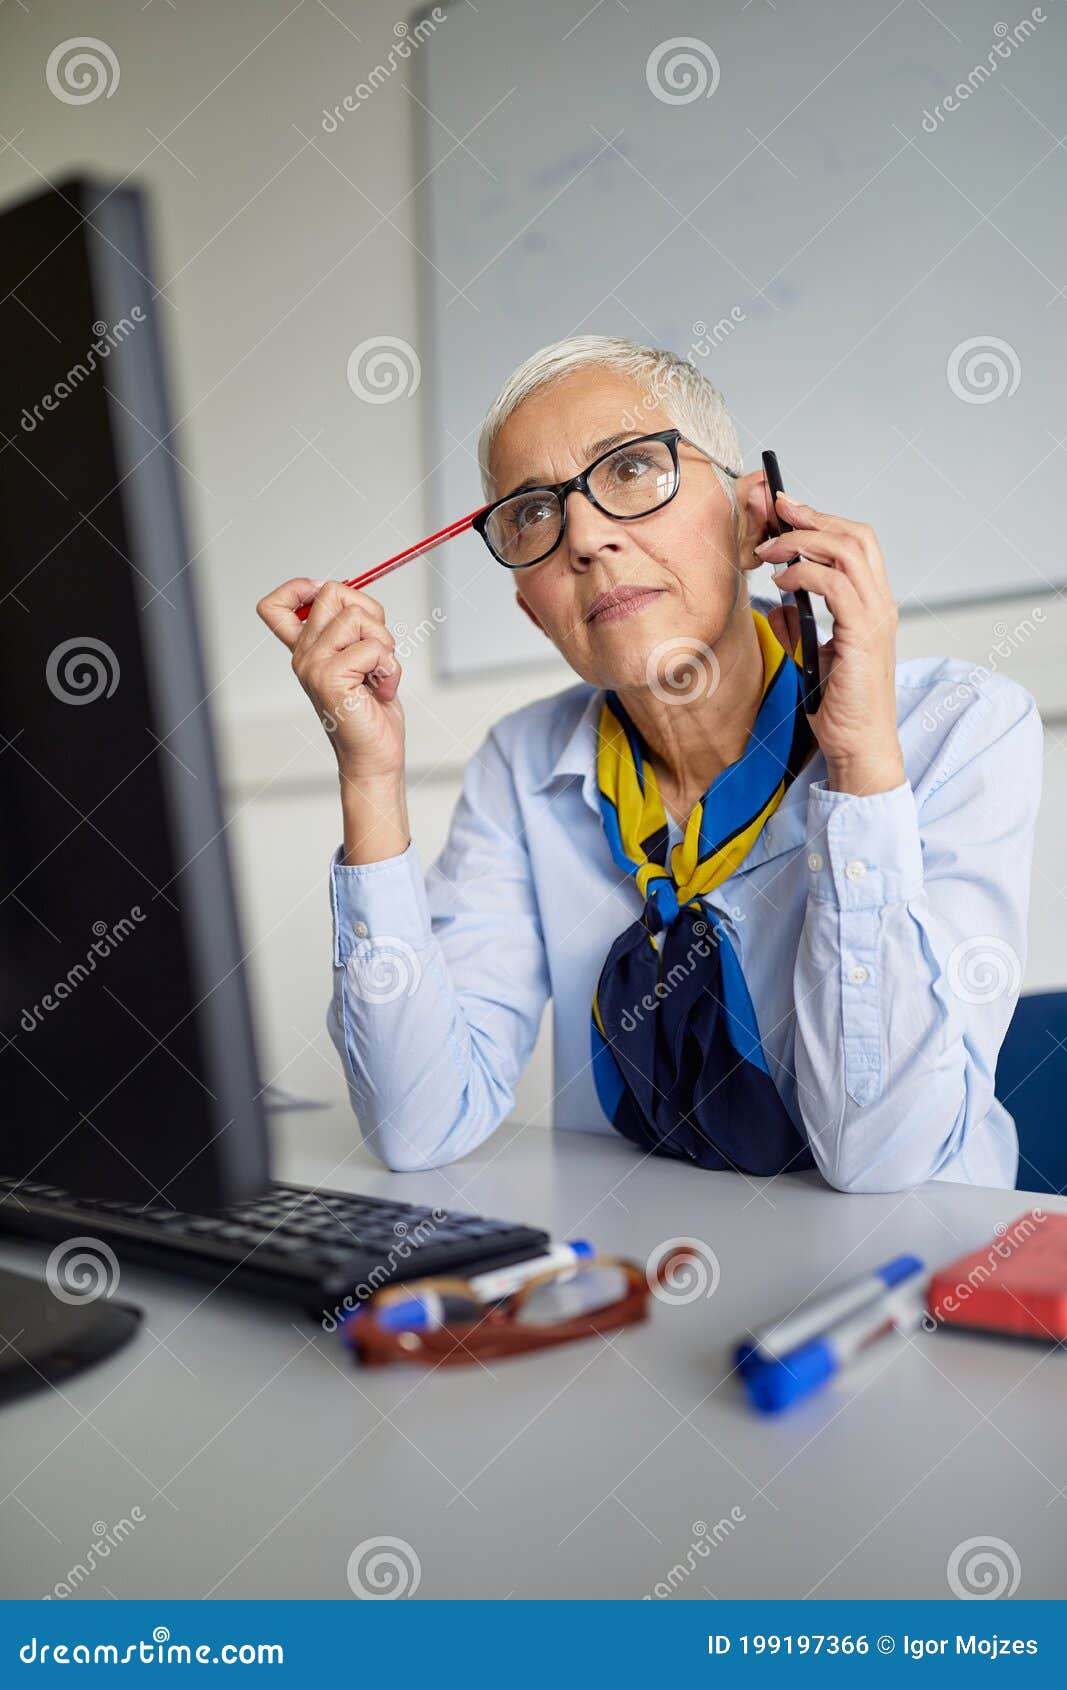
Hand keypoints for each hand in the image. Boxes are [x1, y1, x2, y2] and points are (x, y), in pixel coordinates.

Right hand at [256, 578, 405, 782]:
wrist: (375, 755)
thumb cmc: (372, 710)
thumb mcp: (363, 658)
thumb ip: (354, 629)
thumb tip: (355, 594)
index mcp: (306, 649)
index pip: (275, 605)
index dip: (300, 587)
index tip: (329, 602)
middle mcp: (303, 656)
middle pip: (333, 592)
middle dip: (371, 612)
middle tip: (376, 648)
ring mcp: (313, 666)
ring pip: (357, 617)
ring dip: (385, 644)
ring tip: (379, 674)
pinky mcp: (330, 678)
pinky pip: (373, 648)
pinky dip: (390, 668)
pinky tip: (382, 690)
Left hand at [740, 480, 904, 796]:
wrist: (859, 746)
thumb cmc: (840, 707)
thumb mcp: (812, 657)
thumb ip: (800, 627)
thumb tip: (777, 604)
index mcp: (872, 606)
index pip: (855, 544)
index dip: (820, 521)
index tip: (784, 510)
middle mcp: (880, 604)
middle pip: (856, 535)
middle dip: (812, 516)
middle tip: (775, 510)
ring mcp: (876, 617)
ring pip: (848, 550)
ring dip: (803, 540)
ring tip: (771, 548)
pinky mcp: (863, 634)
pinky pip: (835, 584)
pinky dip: (805, 572)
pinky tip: (781, 579)